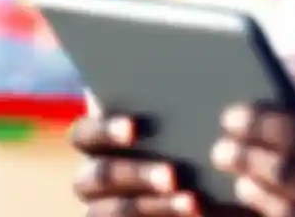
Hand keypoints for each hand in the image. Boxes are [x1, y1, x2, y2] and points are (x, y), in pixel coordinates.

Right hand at [70, 114, 200, 215]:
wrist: (208, 184)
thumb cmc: (191, 137)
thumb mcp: (183, 120)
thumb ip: (171, 110)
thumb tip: (182, 90)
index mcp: (99, 138)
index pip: (85, 134)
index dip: (105, 131)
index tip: (132, 128)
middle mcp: (92, 176)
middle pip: (102, 176)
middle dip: (138, 174)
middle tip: (172, 174)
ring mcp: (102, 209)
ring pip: (117, 211)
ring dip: (156, 205)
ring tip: (192, 202)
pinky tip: (195, 212)